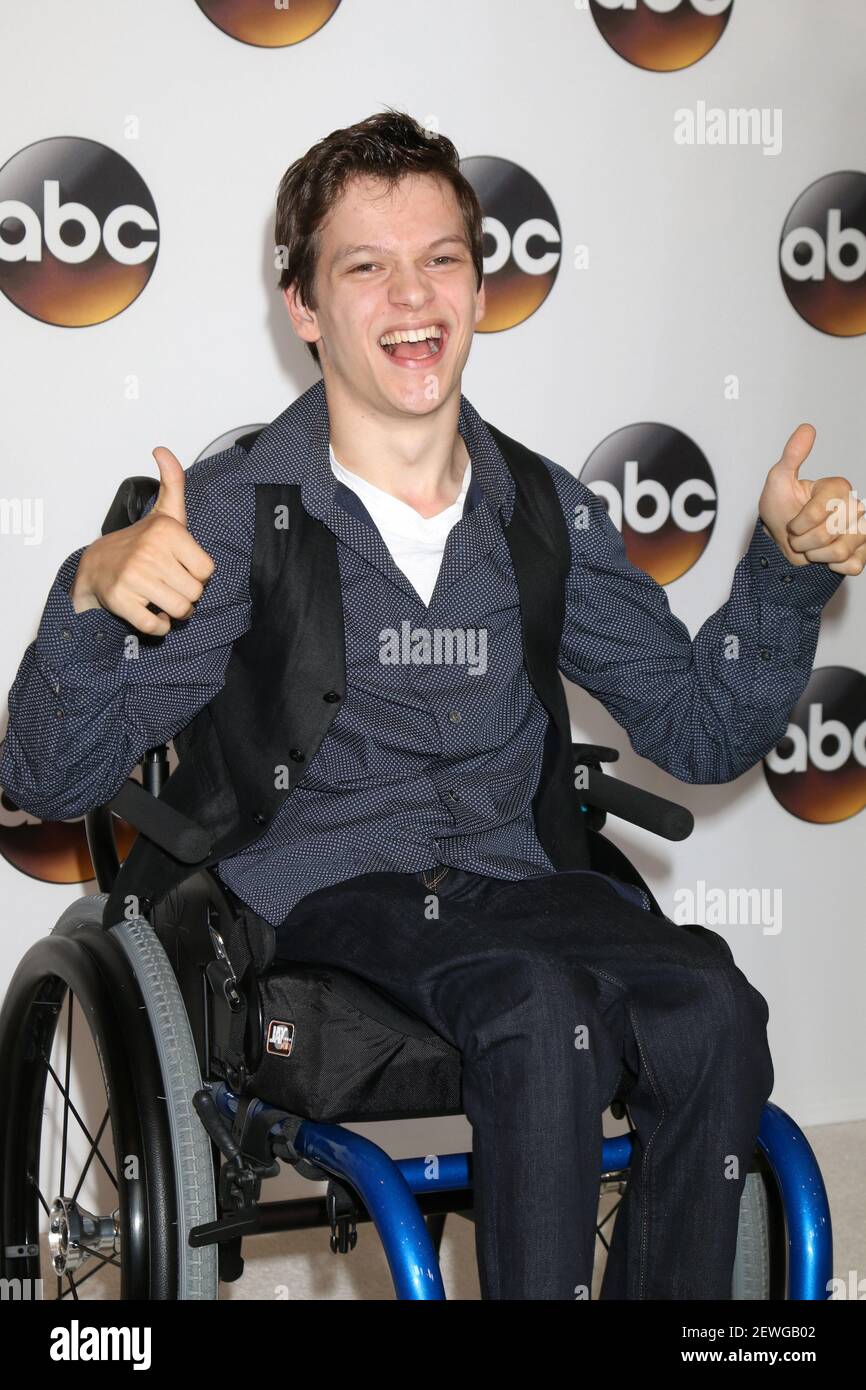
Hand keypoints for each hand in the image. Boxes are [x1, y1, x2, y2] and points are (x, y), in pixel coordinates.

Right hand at [70, 447, 215, 634]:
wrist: (94, 567)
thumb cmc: (139, 544)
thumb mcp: (163, 512)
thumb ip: (173, 483)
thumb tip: (162, 449)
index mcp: (167, 531)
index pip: (207, 572)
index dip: (196, 575)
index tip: (180, 567)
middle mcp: (150, 552)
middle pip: (195, 594)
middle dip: (185, 594)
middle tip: (168, 584)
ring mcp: (134, 577)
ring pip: (180, 611)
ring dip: (173, 612)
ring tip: (160, 597)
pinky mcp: (122, 600)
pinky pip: (157, 627)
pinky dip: (157, 626)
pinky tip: (149, 611)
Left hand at [757, 423, 865, 574]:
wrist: (781, 542)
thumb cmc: (781, 510)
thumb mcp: (778, 481)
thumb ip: (792, 456)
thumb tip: (807, 428)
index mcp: (838, 487)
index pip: (820, 512)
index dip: (799, 524)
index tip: (791, 523)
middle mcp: (855, 506)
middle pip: (830, 533)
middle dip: (804, 541)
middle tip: (798, 536)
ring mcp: (861, 530)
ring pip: (841, 551)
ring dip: (816, 554)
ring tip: (810, 546)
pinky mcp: (862, 552)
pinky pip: (851, 564)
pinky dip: (831, 566)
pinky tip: (824, 557)